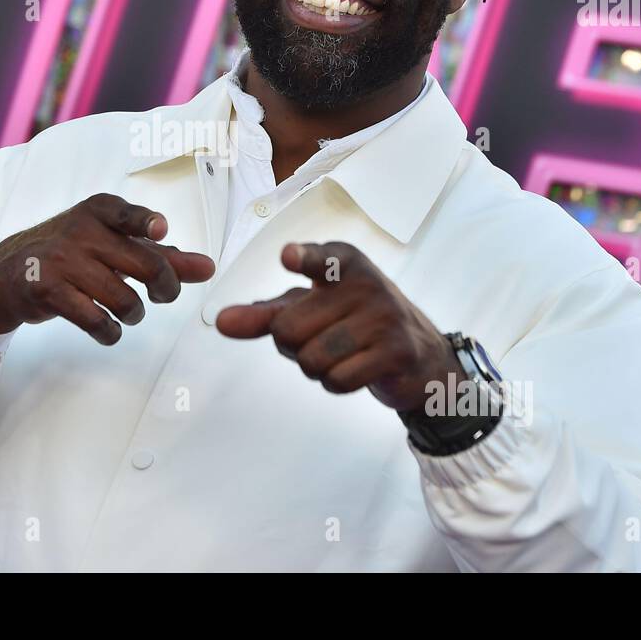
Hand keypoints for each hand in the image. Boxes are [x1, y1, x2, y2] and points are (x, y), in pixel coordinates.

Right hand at [0, 193, 214, 345]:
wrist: (8, 272)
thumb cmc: (72, 253)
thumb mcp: (112, 244)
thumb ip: (161, 255)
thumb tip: (206, 268)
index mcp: (99, 211)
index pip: (127, 214)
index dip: (145, 223)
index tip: (160, 230)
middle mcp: (81, 230)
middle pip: (144, 265)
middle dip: (165, 289)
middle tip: (163, 297)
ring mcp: (62, 261)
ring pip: (124, 298)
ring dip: (134, 315)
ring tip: (128, 313)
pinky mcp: (48, 291)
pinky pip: (95, 320)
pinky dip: (110, 332)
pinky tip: (109, 329)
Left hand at [214, 242, 461, 411]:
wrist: (419, 353)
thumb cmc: (352, 321)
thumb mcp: (310, 308)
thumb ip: (264, 315)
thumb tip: (221, 322)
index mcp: (343, 262)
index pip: (320, 258)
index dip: (303, 258)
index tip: (289, 257)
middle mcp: (366, 283)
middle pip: (288, 330)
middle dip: (292, 346)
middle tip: (320, 337)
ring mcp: (384, 317)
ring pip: (311, 359)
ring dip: (314, 367)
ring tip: (338, 353)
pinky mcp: (396, 351)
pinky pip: (337, 380)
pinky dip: (335, 382)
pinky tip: (354, 369)